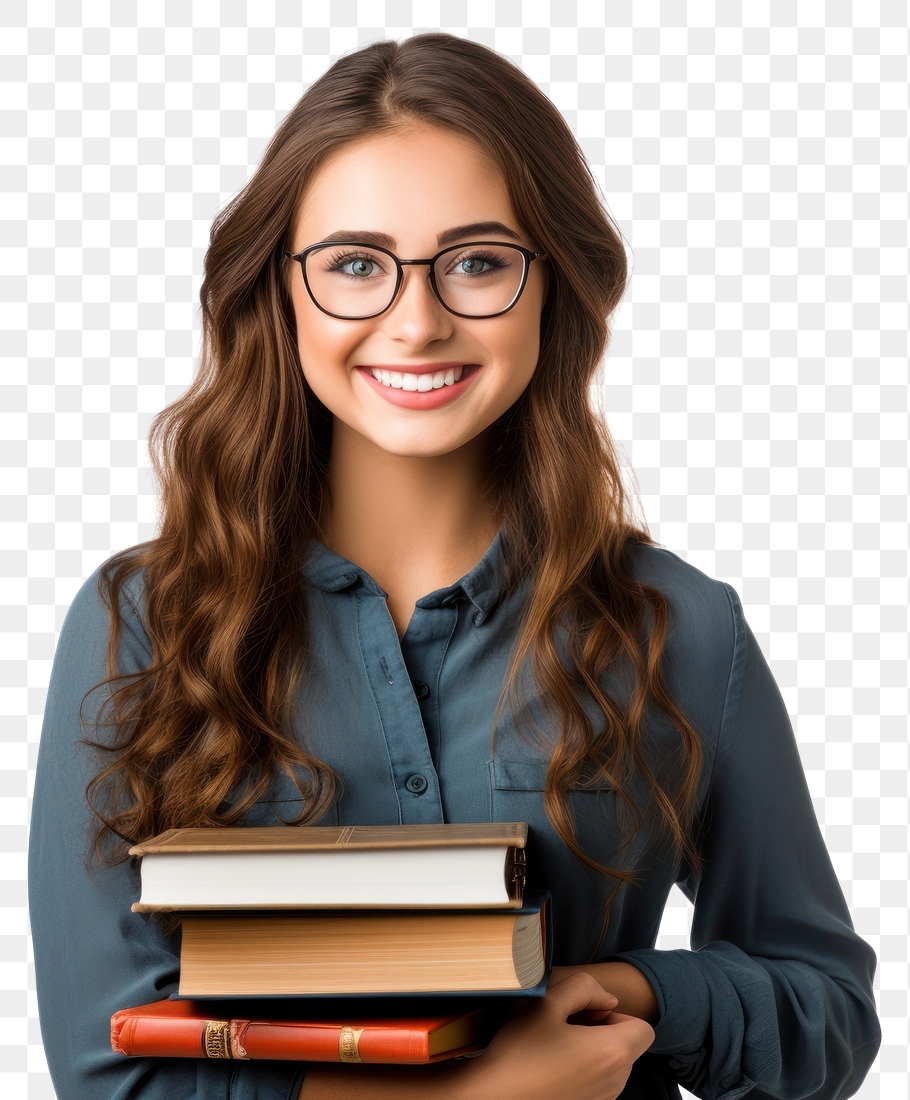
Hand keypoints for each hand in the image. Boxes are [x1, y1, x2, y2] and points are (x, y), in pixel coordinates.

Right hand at [462, 972, 654, 1099]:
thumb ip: (584, 988)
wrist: (493, 1097)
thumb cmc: (520, 1053)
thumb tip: (607, 998)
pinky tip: (554, 1065)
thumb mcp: (548, 1003)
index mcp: (611, 1053)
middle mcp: (614, 1083)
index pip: (644, 1029)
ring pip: (614, 1066)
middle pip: (628, 1047)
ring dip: (595, 1051)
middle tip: (567, 1026)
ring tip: (557, 1045)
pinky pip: (599, 1083)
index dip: (617, 1015)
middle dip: (604, 1031)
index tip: (587, 1015)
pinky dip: (585, 1071)